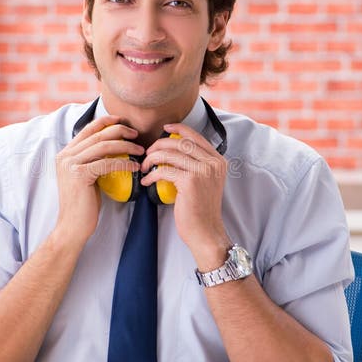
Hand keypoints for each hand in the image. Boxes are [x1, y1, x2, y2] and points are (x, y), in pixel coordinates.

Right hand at [55, 115, 143, 242]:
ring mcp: (71, 164)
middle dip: (119, 131)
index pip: (88, 129)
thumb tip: (113, 146)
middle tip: (136, 134)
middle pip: (97, 134)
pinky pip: (107, 163)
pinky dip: (124, 163)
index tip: (122, 121)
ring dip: (125, 146)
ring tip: (140, 150)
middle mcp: (65, 156)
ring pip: (103, 146)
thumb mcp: (86, 176)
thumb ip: (92, 160)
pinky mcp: (79, 175)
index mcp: (66, 154)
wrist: (72, 226)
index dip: (106, 122)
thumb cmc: (83, 204)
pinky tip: (135, 167)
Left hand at [141, 124, 229, 266]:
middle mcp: (213, 163)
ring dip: (152, 159)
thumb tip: (175, 149)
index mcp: (218, 160)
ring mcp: (203, 171)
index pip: (195, 136)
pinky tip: (147, 181)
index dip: (178, 129)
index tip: (164, 129)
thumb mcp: (206, 181)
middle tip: (147, 154)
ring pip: (169, 154)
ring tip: (144, 167)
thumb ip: (197, 164)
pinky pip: (164, 171)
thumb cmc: (201, 209)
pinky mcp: (190, 182)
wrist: (206, 232)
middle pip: (180, 143)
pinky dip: (151, 175)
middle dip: (159, 145)